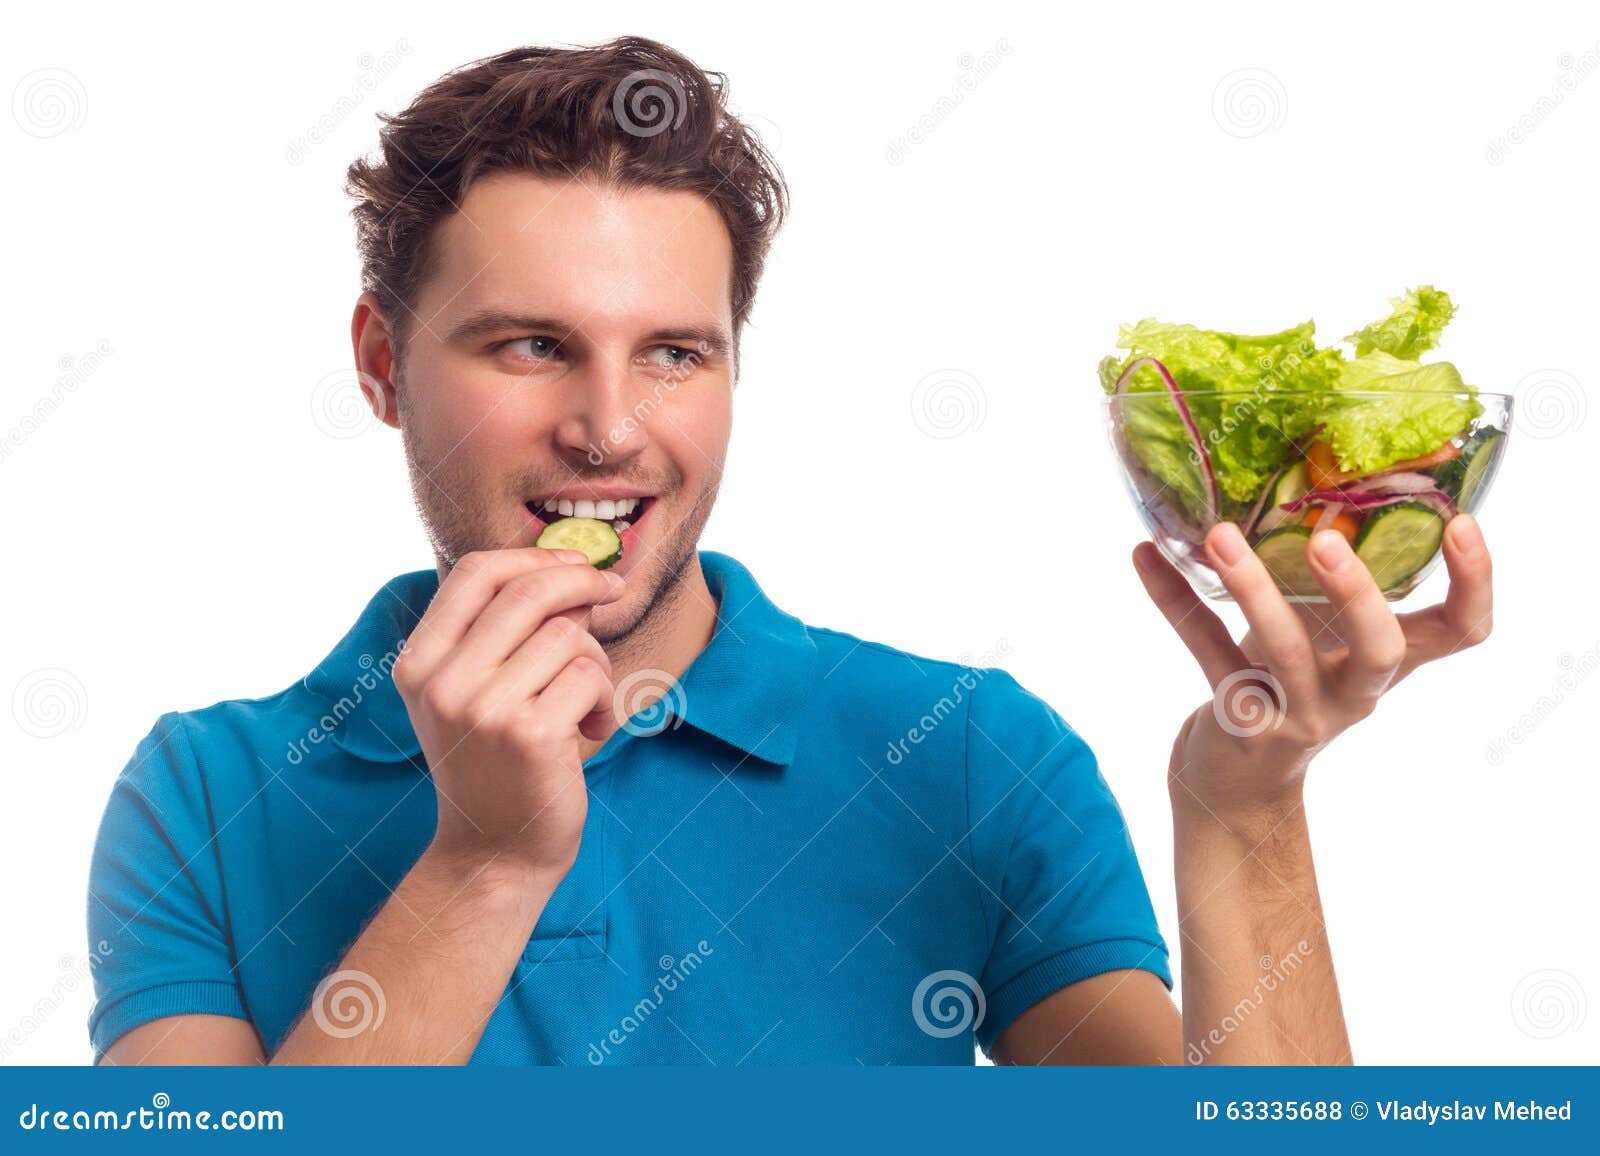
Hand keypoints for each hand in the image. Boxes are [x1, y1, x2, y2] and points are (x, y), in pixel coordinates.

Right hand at [392, 548, 625, 886]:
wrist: (494, 855)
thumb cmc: (495, 766)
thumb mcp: (470, 694)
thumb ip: (501, 634)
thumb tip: (572, 574)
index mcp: (418, 662)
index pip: (476, 572)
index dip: (535, 556)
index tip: (576, 563)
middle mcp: (442, 682)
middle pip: (529, 593)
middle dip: (583, 584)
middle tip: (612, 594)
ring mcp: (483, 709)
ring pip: (569, 636)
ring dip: (593, 663)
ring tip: (582, 702)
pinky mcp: (530, 735)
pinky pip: (590, 676)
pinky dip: (603, 701)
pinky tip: (590, 731)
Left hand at [1133, 515, 1492, 826]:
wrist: (1234, 785)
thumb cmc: (1286, 686)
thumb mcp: (1318, 635)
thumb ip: (1321, 578)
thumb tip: (1294, 473)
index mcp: (1389, 662)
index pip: (1464, 631)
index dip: (1476, 583)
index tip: (1463, 524)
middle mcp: (1354, 692)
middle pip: (1380, 649)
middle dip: (1357, 593)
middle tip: (1325, 540)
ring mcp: (1299, 712)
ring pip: (1285, 651)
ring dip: (1250, 587)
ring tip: (1218, 534)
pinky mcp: (1240, 721)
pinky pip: (1206, 649)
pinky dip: (1173, 599)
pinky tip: (1144, 557)